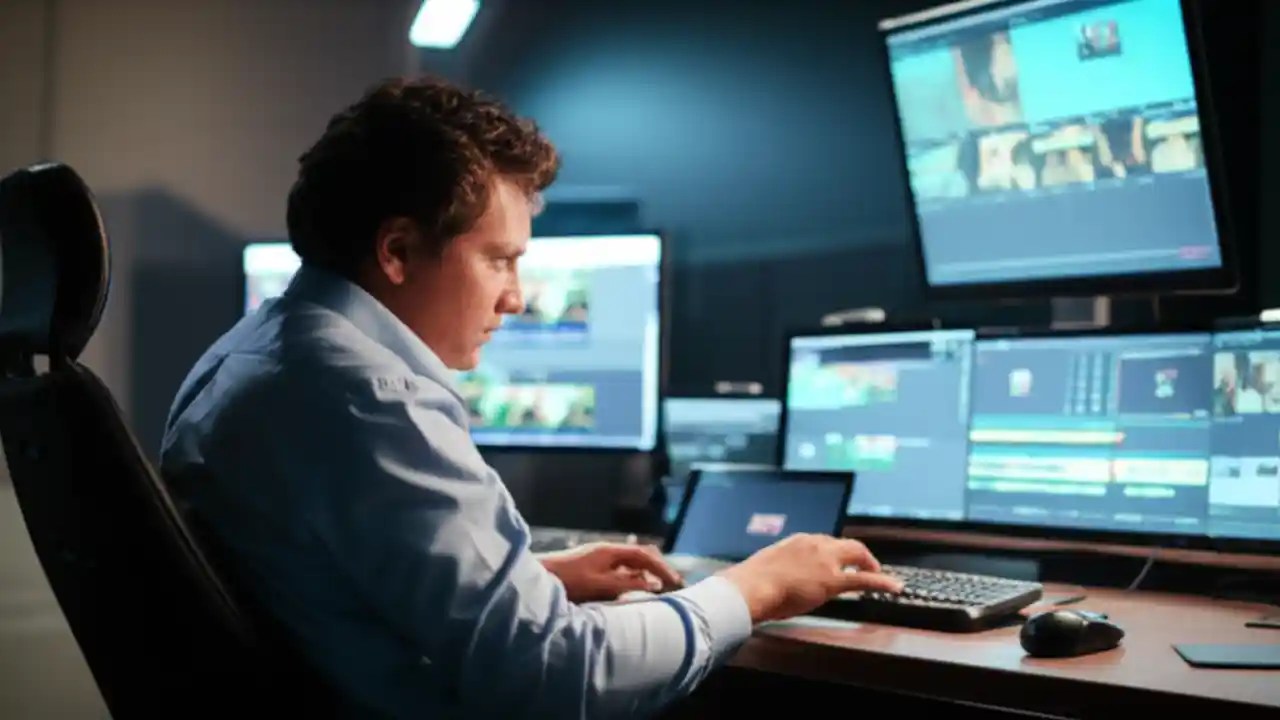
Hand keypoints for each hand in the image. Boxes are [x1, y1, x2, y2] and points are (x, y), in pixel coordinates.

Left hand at [538, 543, 684, 602]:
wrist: (537, 578)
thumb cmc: (566, 581)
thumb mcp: (599, 584)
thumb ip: (626, 582)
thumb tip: (652, 583)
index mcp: (610, 551)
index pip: (644, 556)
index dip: (662, 569)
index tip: (676, 583)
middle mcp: (606, 551)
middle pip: (640, 555)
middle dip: (659, 568)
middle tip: (675, 584)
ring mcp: (599, 558)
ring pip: (631, 562)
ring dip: (648, 573)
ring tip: (661, 587)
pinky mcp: (592, 568)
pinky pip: (622, 569)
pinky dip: (635, 577)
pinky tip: (636, 588)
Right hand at [718, 534, 903, 622]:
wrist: (752, 587)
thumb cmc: (751, 583)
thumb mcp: (768, 567)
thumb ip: (780, 568)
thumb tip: (779, 579)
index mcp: (798, 541)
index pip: (823, 542)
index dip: (834, 552)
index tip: (837, 560)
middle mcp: (814, 544)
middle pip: (845, 544)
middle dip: (859, 554)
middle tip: (866, 565)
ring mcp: (825, 560)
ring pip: (857, 555)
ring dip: (869, 564)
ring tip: (879, 574)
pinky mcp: (833, 580)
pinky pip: (865, 579)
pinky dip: (882, 582)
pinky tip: (894, 587)